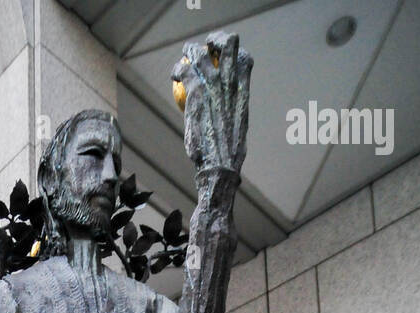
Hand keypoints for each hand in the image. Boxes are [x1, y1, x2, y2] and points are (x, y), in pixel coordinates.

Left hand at [172, 31, 251, 174]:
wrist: (218, 165)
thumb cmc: (227, 154)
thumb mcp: (235, 130)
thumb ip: (231, 115)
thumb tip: (226, 115)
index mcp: (243, 91)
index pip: (244, 61)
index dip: (236, 53)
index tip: (226, 56)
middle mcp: (230, 83)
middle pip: (227, 46)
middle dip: (216, 40)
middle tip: (206, 45)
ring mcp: (213, 85)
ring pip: (202, 53)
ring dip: (191, 50)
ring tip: (184, 55)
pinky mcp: (196, 91)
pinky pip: (184, 71)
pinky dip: (178, 70)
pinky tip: (174, 74)